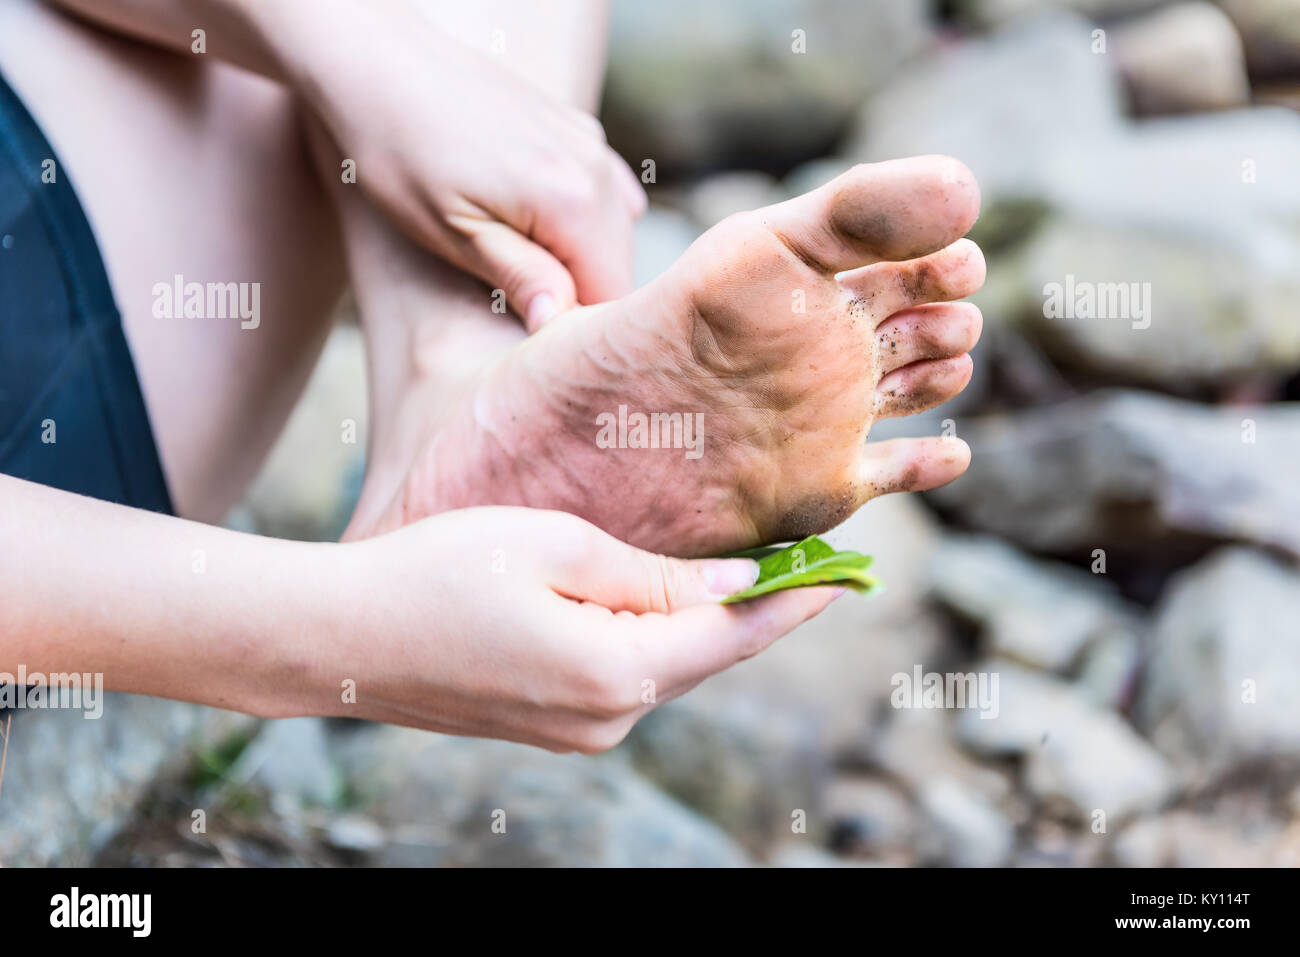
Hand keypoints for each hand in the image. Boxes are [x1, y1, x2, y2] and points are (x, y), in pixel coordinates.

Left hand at [281, 0, 645, 329]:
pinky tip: (538, 228)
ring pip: (612, 231)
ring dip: (576, 259)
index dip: (577, 333)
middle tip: (519, 315)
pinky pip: (602, 193)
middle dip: (580, 296)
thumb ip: (519, 278)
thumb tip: (559, 325)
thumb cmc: (398, 153)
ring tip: (518, 266)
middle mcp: (595, 167)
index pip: (612, 297)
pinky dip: (579, 221)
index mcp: (572, 200)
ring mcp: (589, 142)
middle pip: (619, 266)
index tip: (534, 346)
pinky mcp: (575, 129)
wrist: (375, 62)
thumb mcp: (452, 234)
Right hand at [312, 508, 841, 751]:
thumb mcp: (556, 546)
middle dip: (754, 607)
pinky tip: (662, 599)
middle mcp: (607, 718)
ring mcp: (578, 730)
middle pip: (704, 654)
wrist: (339, 639)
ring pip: (665, 664)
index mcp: (615, 672)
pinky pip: (625, 674)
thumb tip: (732, 579)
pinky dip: (653, 637)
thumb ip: (655, 573)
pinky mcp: (552, 725)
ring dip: (700, 621)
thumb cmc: (438, 571)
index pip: (731, 635)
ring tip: (745, 570)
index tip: (847, 573)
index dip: (793, 602)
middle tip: (808, 559)